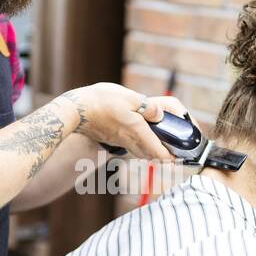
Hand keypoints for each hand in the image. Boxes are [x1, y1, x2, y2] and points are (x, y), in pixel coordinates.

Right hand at [57, 83, 193, 162]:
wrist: (74, 111)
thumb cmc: (100, 102)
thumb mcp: (129, 98)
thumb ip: (148, 107)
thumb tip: (161, 114)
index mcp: (137, 131)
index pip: (159, 153)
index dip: (171, 158)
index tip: (180, 157)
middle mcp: (130, 140)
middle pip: (152, 155)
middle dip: (164, 155)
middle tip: (175, 149)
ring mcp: (120, 141)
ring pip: (141, 152)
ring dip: (153, 150)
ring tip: (162, 143)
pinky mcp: (113, 138)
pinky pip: (132, 146)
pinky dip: (141, 144)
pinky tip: (142, 135)